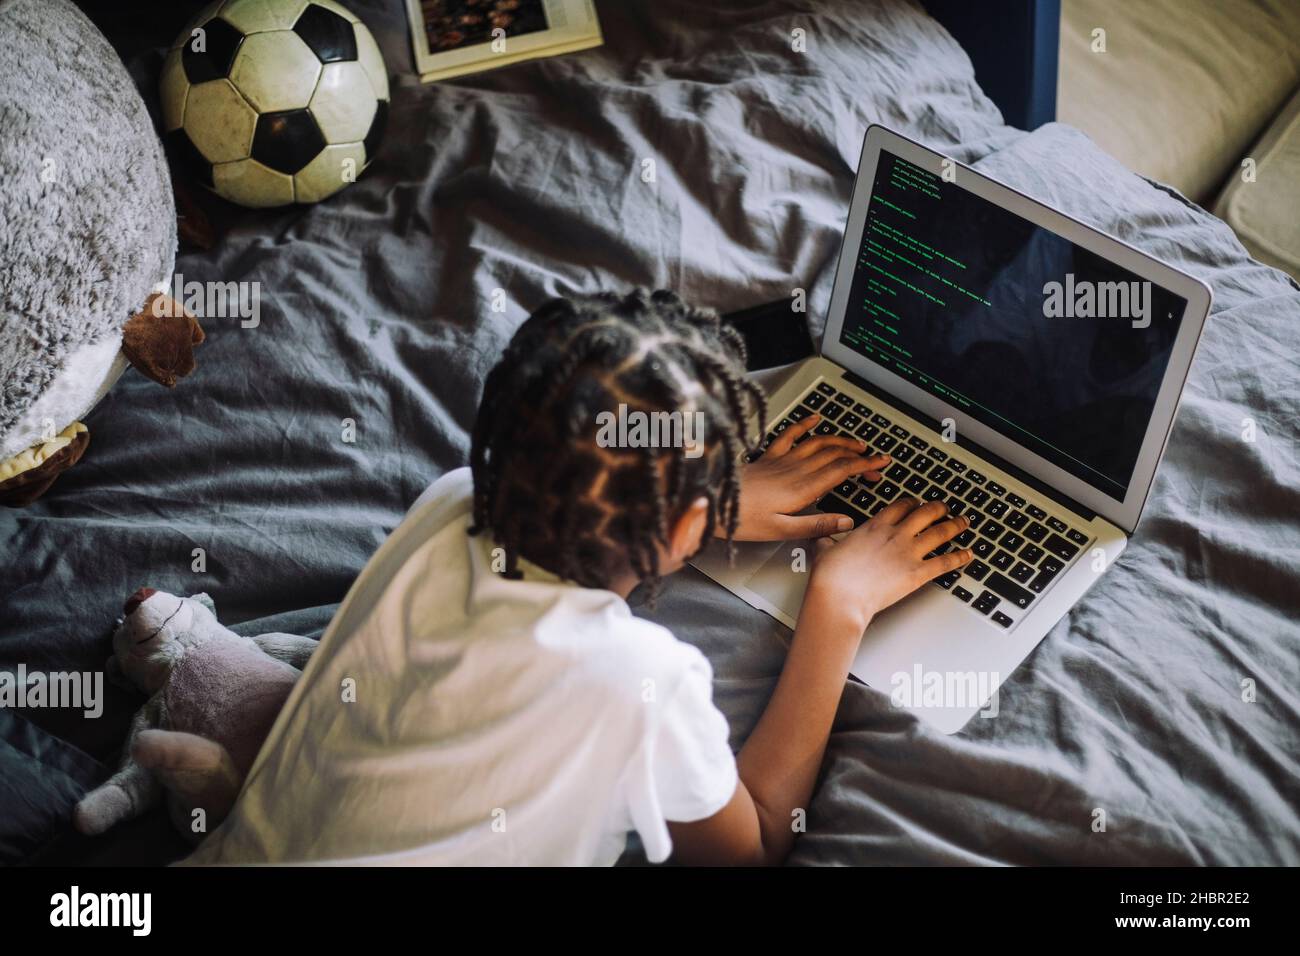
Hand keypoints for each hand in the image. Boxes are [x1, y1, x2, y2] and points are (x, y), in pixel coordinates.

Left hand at [727, 415, 890, 540]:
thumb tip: (845, 522)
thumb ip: (815, 526)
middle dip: (859, 455)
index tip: (881, 463)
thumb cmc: (741, 518)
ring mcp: (781, 460)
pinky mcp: (768, 457)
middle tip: (875, 461)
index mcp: (802, 488)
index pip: (842, 471)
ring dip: (840, 441)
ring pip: (818, 443)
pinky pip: (790, 435)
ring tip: (857, 443)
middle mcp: (794, 469)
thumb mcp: (781, 531)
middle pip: (835, 455)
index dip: (865, 465)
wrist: (711, 501)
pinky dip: (805, 425)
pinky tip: (814, 419)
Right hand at [805, 498, 972, 631]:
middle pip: (925, 513)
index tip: (916, 504)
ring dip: (955, 525)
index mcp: (875, 526)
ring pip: (940, 532)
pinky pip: (945, 561)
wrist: (840, 596)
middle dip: (938, 509)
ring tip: (963, 522)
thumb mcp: (824, 548)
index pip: (900, 506)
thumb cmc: (832, 576)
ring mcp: (909, 553)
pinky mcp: (918, 573)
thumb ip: (828, 539)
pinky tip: (968, 554)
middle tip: (944, 508)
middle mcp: (896, 535)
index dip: (912, 503)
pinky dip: (960, 557)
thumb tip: (822, 537)